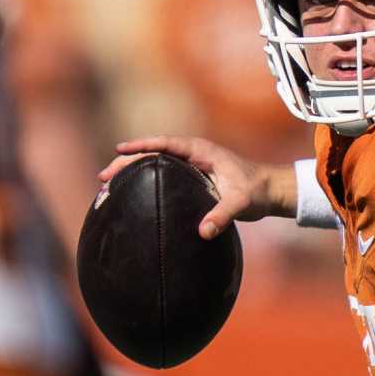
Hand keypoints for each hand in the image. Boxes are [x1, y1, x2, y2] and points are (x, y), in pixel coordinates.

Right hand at [97, 136, 292, 239]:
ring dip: (132, 171)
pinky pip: (162, 175)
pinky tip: (131, 193)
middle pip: (152, 153)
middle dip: (126, 162)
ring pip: (154, 163)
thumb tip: (203, 232)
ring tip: (108, 184)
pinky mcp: (191, 177)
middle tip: (104, 176)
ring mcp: (190, 165)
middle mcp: (192, 154)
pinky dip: (145, 180)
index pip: (163, 144)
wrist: (270, 191)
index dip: (141, 146)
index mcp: (199, 150)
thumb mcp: (241, 202)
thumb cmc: (257, 191)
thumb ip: (222, 215)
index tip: (120, 150)